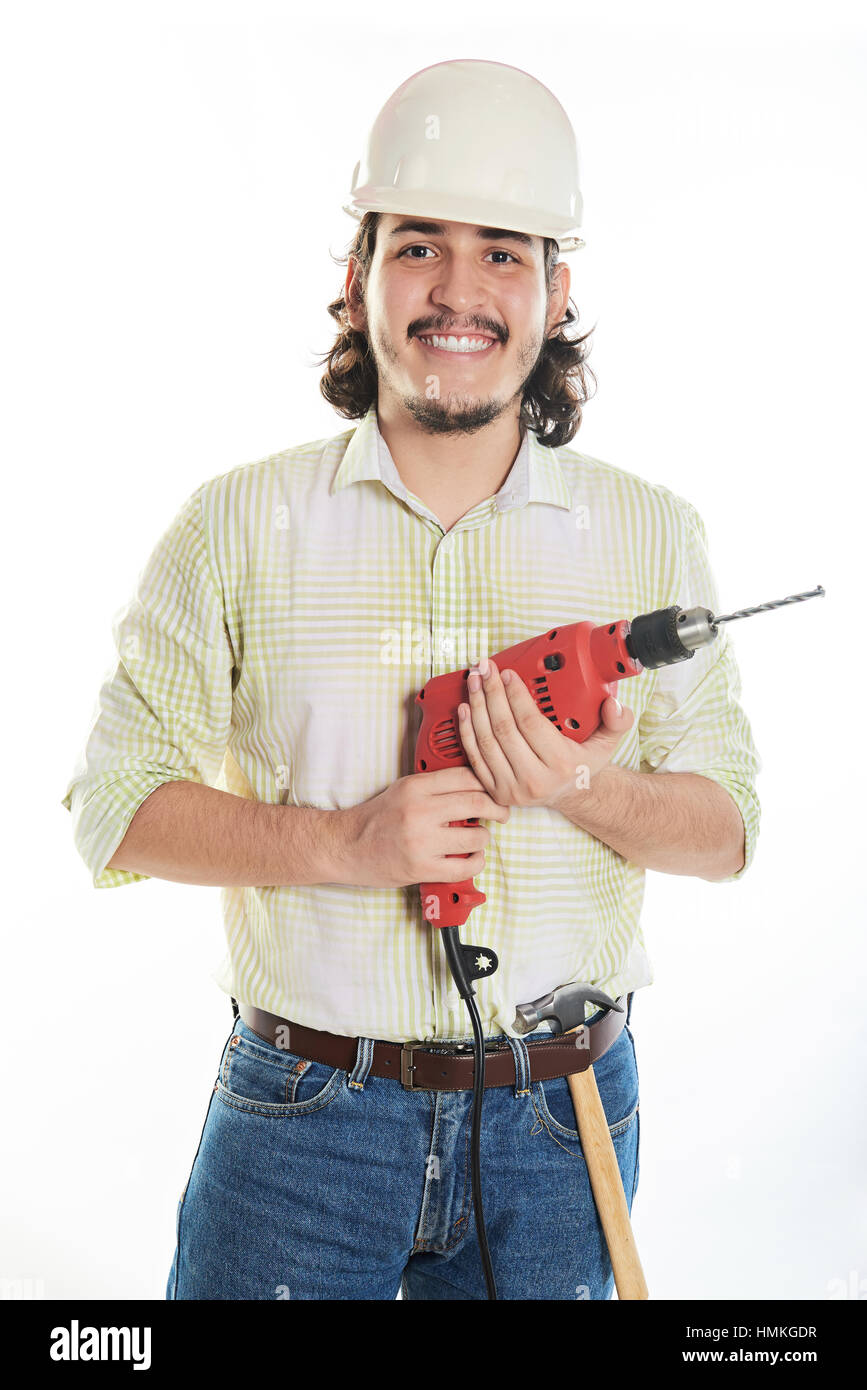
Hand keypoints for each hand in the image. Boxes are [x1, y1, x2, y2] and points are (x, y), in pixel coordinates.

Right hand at [337, 766, 510, 887]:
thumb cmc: (376, 819)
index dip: (488, 782)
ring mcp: (421, 841)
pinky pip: (464, 867)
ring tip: (478, 839)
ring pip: (476, 836)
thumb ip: (435, 787)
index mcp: (415, 787)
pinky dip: (476, 863)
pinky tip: (471, 859)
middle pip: (477, 802)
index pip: (466, 776)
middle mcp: (420, 811)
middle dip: (498, 808)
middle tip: (502, 813)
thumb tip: (475, 787)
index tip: (495, 790)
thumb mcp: (403, 790)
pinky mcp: (421, 868)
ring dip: (484, 838)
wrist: (346, 847)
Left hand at [456, 656, 634, 808]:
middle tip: (484, 670)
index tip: (507, 674)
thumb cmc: (583, 764)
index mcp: (561, 764)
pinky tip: (464, 709)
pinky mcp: (495, 791)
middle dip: (490, 694)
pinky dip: (466, 731)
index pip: (531, 723)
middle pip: (504, 730)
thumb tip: (614, 705)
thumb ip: (618, 721)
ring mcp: (512, 788)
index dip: (515, 695)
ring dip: (475, 708)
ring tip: (473, 683)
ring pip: (486, 742)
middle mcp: (534, 780)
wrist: (569, 795)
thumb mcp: (607, 744)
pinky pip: (475, 758)